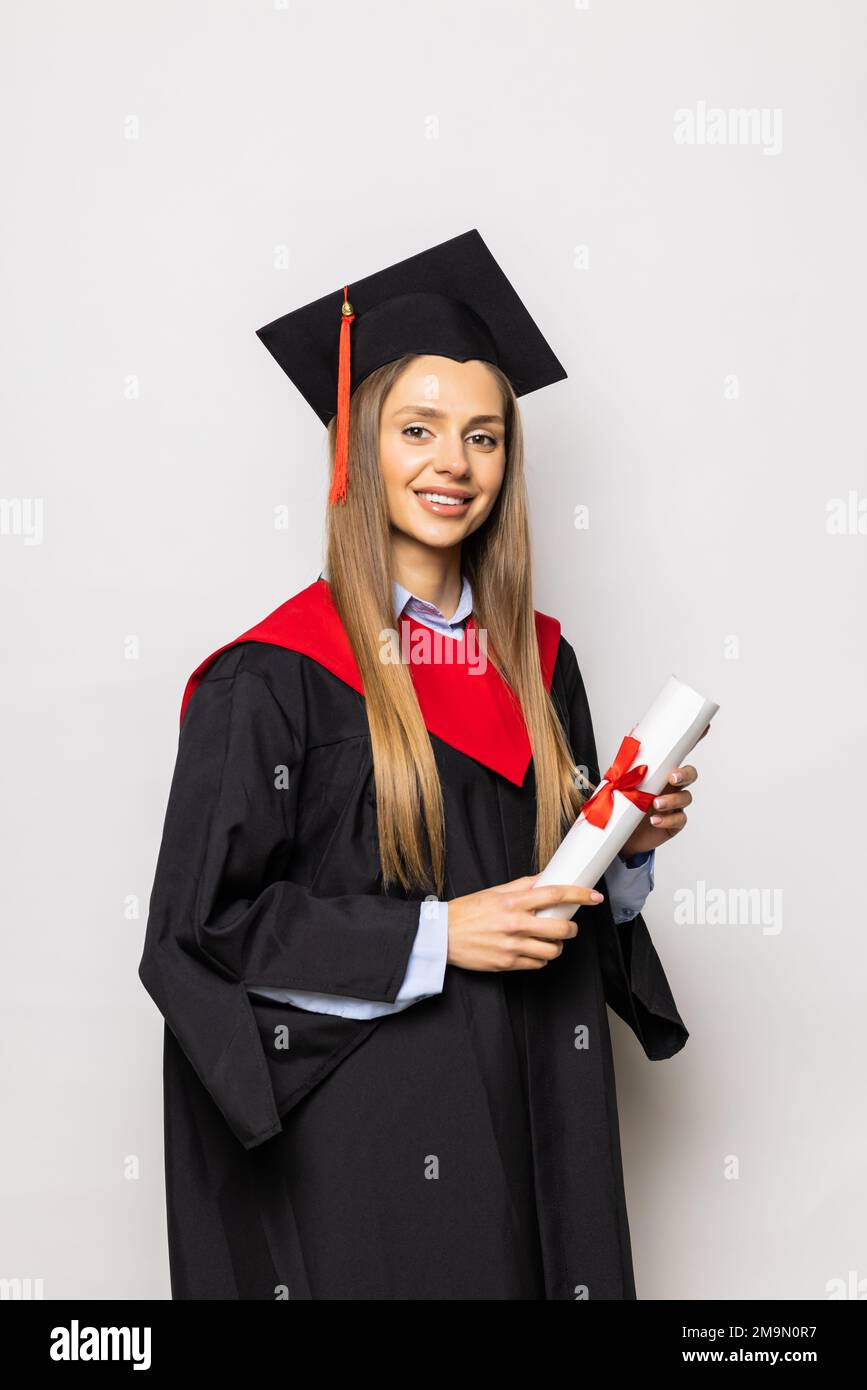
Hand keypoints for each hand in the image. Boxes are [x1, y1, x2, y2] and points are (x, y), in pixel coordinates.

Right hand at [446, 875, 604, 972]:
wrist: (441, 937)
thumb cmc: (465, 912)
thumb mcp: (493, 892)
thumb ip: (521, 887)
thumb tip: (544, 879)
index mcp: (512, 902)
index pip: (554, 895)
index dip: (578, 895)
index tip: (593, 897)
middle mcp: (514, 924)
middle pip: (560, 928)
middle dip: (571, 928)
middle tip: (568, 926)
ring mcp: (512, 946)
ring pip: (552, 950)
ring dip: (557, 945)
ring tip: (550, 940)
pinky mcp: (507, 963)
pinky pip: (537, 964)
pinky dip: (541, 958)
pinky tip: (534, 950)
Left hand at [619, 722, 710, 857]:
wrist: (620, 832)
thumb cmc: (624, 803)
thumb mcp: (622, 779)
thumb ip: (629, 759)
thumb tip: (634, 731)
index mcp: (662, 772)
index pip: (680, 754)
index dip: (695, 740)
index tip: (705, 727)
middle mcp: (672, 787)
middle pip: (690, 775)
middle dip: (684, 774)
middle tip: (672, 778)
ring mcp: (675, 805)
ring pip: (685, 798)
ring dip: (672, 800)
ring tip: (655, 804)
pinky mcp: (673, 824)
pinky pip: (679, 820)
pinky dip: (667, 820)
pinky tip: (655, 820)